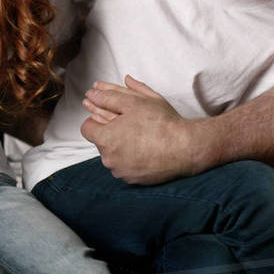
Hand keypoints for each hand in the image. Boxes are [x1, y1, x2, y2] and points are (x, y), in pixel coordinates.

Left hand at [80, 75, 202, 184]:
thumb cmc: (160, 122)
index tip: (111, 115)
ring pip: (113, 155)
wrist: (186, 148)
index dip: (97, 118)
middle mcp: (109, 159)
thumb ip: (108, 95)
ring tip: (140, 136)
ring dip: (121, 146)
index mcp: (105, 139)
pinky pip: (126, 167)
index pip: (87, 127)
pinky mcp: (134, 181)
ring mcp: (122, 172)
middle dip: (111, 131)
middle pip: (101, 141)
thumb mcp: (133, 101)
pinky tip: (145, 149)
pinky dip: (132, 159)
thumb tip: (92, 92)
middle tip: (130, 123)